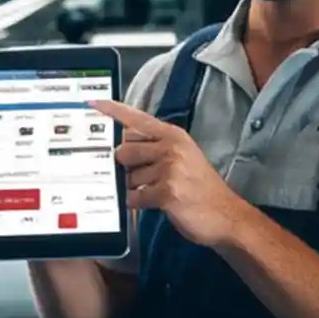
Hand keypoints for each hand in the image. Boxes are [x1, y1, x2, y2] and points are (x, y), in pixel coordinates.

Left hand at [90, 100, 249, 248]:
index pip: (137, 119)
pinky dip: (139, 203)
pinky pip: (134, 196)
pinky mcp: (167, 191)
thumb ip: (156, 147)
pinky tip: (156, 204)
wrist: (226, 215)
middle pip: (124, 150)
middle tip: (145, 177)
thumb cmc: (200, 188)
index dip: (112, 110)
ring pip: (128, 176)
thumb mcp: (183, 157)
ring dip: (136, 188)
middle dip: (126, 167)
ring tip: (158, 192)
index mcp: (174, 136)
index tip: (92, 102)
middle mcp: (171, 147)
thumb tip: (122, 149)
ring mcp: (169, 169)